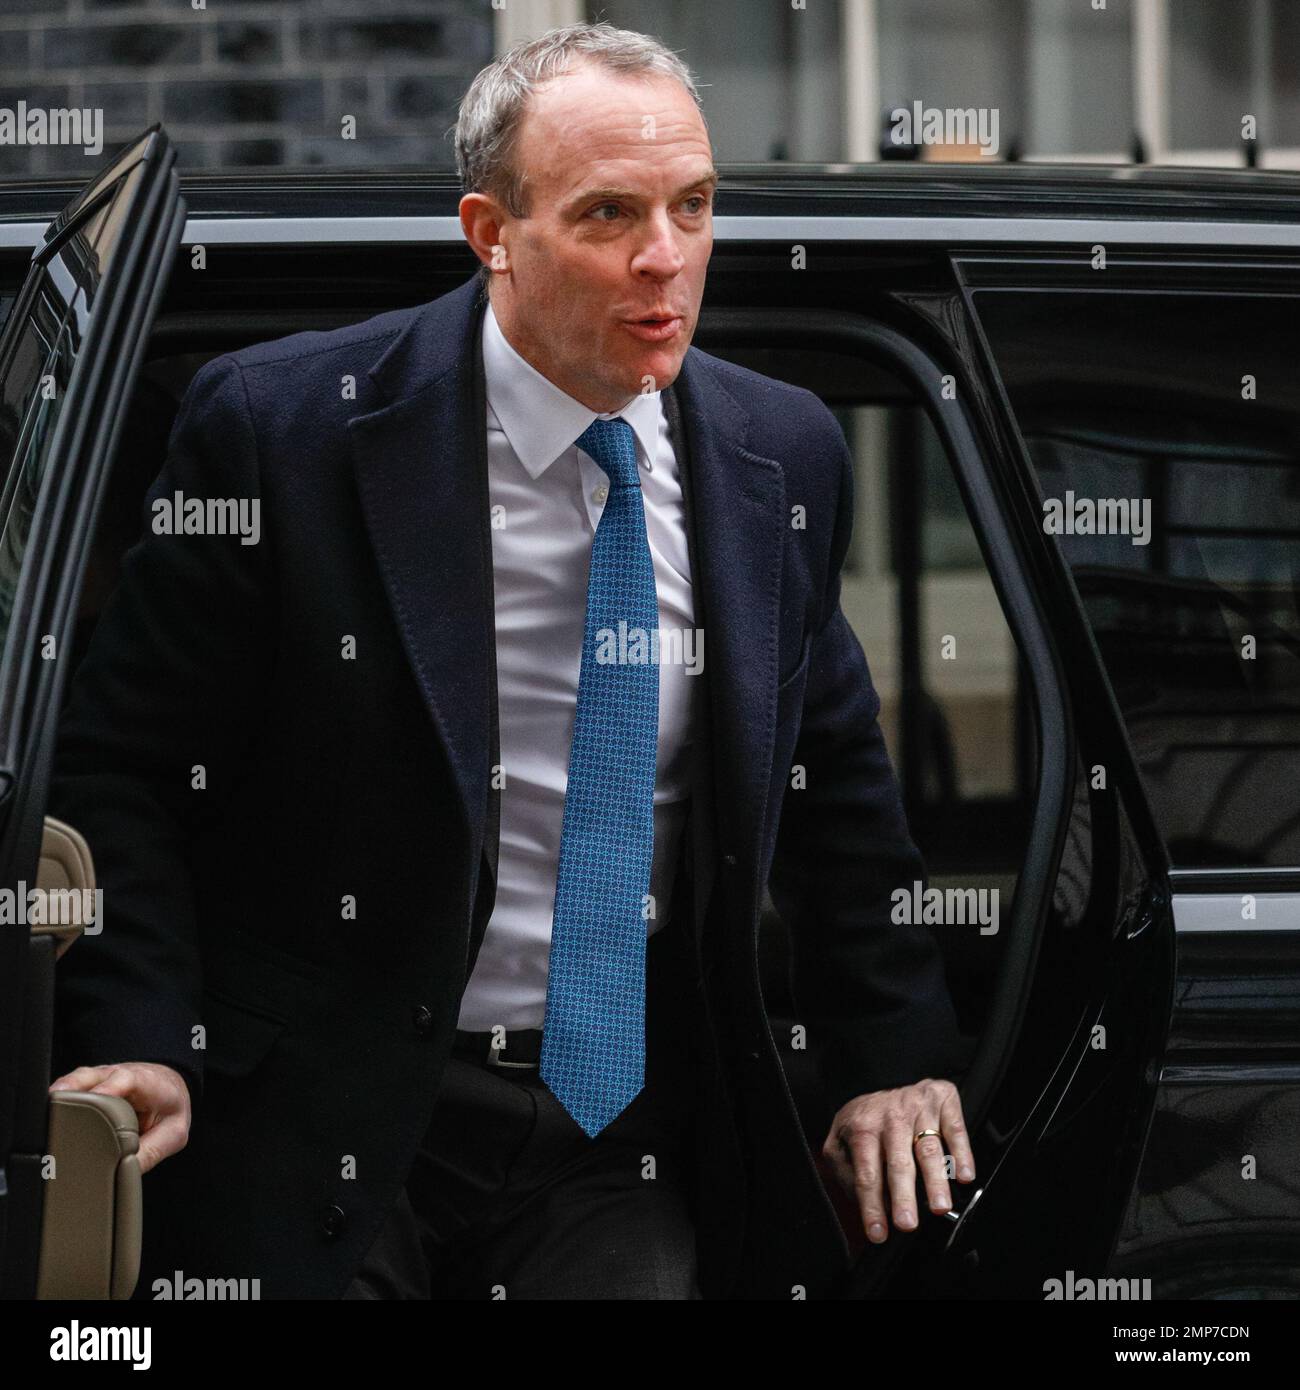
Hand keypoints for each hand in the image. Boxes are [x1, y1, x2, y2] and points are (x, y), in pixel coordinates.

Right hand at [49, 1062, 191, 1173]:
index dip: (107, 1088)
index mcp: (146, 1082)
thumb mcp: (174, 1134)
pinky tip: (46, 1120)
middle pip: (90, 1077)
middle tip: (56, 1117)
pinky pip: (68, 1091)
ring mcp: (101, 1078)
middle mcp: (119, 1075)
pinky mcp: (87, 1086)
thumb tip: (124, 1173)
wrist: (171, 1089)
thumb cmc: (171, 1110)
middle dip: (73, 1094)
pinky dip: (57, 1103)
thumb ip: (152, 1151)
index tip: (92, 1102)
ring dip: (60, 1098)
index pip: (125, 1078)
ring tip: (45, 1119)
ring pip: (75, 1082)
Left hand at [821, 1077, 973, 1243]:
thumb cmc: (865, 1120)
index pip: (865, 1173)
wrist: (885, 1077)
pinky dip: (962, 1152)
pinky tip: (963, 1174)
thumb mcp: (840, 1141)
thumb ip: (848, 1173)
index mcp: (862, 1128)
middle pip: (897, 1161)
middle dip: (903, 1195)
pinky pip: (955, 1127)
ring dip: (935, 1179)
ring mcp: (918, 1106)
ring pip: (928, 1147)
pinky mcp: (942, 1099)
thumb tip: (870, 1204)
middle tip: (907, 1223)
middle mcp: (891, 1116)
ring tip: (939, 1206)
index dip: (871, 1205)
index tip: (878, 1233)